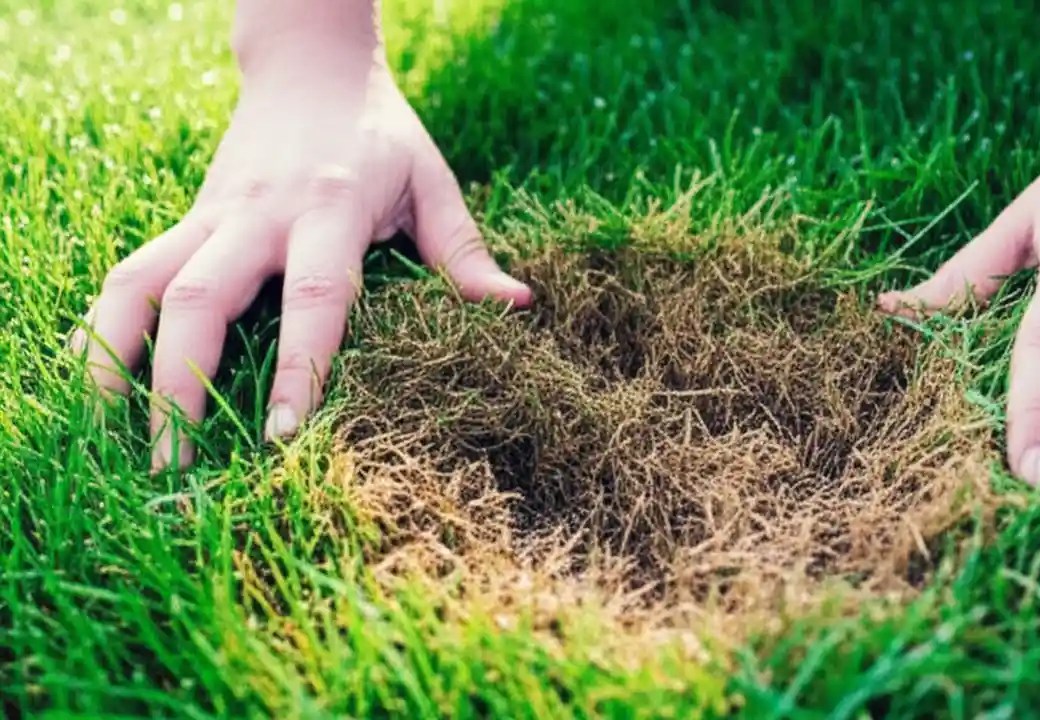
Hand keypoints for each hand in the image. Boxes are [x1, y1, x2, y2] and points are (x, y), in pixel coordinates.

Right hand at [73, 53, 531, 470]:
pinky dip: (106, 324)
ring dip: (119, 357)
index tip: (286, 435)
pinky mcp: (186, 218)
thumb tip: (519, 306)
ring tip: (115, 434)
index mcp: (330, 208)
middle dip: (180, 383)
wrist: (310, 66)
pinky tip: (97, 377)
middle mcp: (259, 214)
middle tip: (174, 465)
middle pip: (200, 298)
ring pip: (139, 282)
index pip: (314, 295)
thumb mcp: (431, 180)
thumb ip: (465, 250)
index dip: (301, 366)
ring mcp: (211, 215)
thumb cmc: (381, 131)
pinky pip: (129, 272)